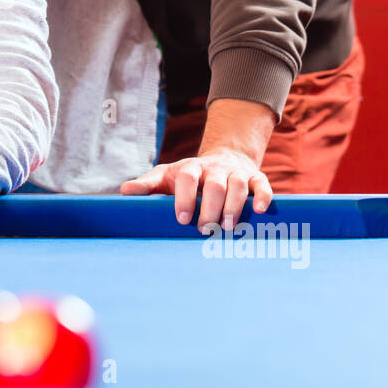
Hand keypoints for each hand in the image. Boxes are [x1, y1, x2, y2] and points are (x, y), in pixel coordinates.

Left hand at [121, 148, 271, 232]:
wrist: (225, 157)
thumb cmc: (190, 175)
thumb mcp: (167, 175)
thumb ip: (148, 183)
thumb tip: (124, 191)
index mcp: (191, 167)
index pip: (187, 178)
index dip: (184, 197)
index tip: (182, 219)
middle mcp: (215, 168)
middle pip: (214, 185)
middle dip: (210, 207)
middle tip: (204, 230)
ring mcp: (236, 172)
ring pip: (238, 185)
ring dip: (234, 206)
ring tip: (227, 228)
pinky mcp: (255, 177)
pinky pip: (262, 185)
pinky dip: (263, 196)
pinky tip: (260, 210)